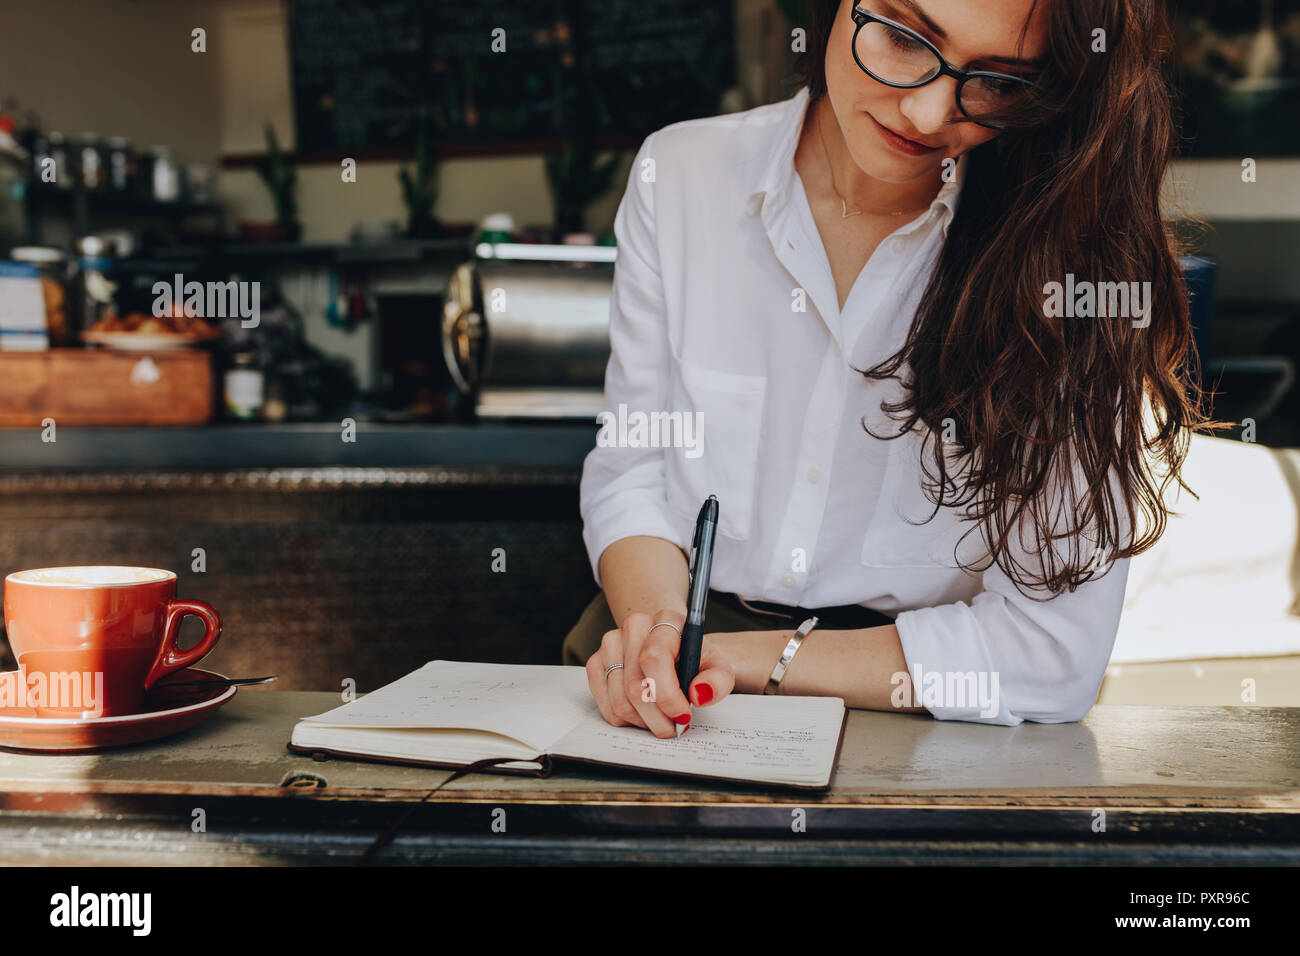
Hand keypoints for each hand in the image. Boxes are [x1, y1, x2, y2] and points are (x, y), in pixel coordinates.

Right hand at [585, 611, 735, 737]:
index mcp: (666, 620)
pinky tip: (642, 714)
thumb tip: (699, 693)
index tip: (682, 715)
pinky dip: (625, 719)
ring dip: (642, 721)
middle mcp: (634, 626)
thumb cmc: (692, 657)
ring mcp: (611, 643)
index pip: (654, 659)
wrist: (673, 646)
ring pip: (619, 700)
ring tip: (660, 720)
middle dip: (658, 718)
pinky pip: (604, 703)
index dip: (667, 695)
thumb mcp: (716, 666)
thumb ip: (718, 679)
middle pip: (635, 686)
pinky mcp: (596, 661)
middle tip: (674, 727)